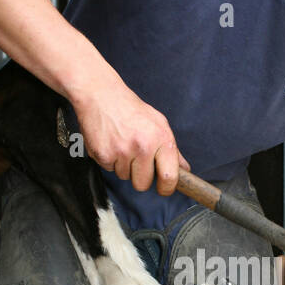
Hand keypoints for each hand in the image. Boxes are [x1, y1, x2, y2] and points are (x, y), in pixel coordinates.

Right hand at [72, 78, 187, 193]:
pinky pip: (109, 170)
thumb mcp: (158, 123)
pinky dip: (110, 160)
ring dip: (124, 166)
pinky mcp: (103, 155)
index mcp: (161, 139)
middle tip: (137, 159)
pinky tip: (111, 143)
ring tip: (122, 144)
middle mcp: (142, 146)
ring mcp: (122, 152)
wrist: (100, 95)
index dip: (167, 188)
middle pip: (143, 184)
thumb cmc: (130, 108)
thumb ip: (172, 149)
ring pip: (125, 177)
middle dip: (140, 177)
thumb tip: (183, 168)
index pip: (169, 177)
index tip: (164, 188)